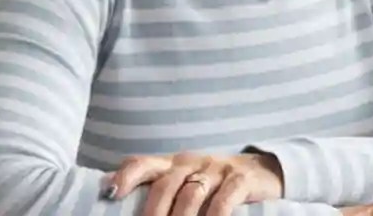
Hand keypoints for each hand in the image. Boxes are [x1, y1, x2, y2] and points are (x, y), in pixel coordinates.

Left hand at [104, 151, 283, 215]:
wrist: (262, 171)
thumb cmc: (213, 182)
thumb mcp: (185, 180)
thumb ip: (157, 186)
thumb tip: (111, 191)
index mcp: (172, 163)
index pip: (142, 163)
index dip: (125, 176)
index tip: (111, 194)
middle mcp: (191, 163)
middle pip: (165, 184)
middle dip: (153, 212)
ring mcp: (216, 169)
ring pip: (191, 194)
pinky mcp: (240, 180)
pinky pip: (224, 199)